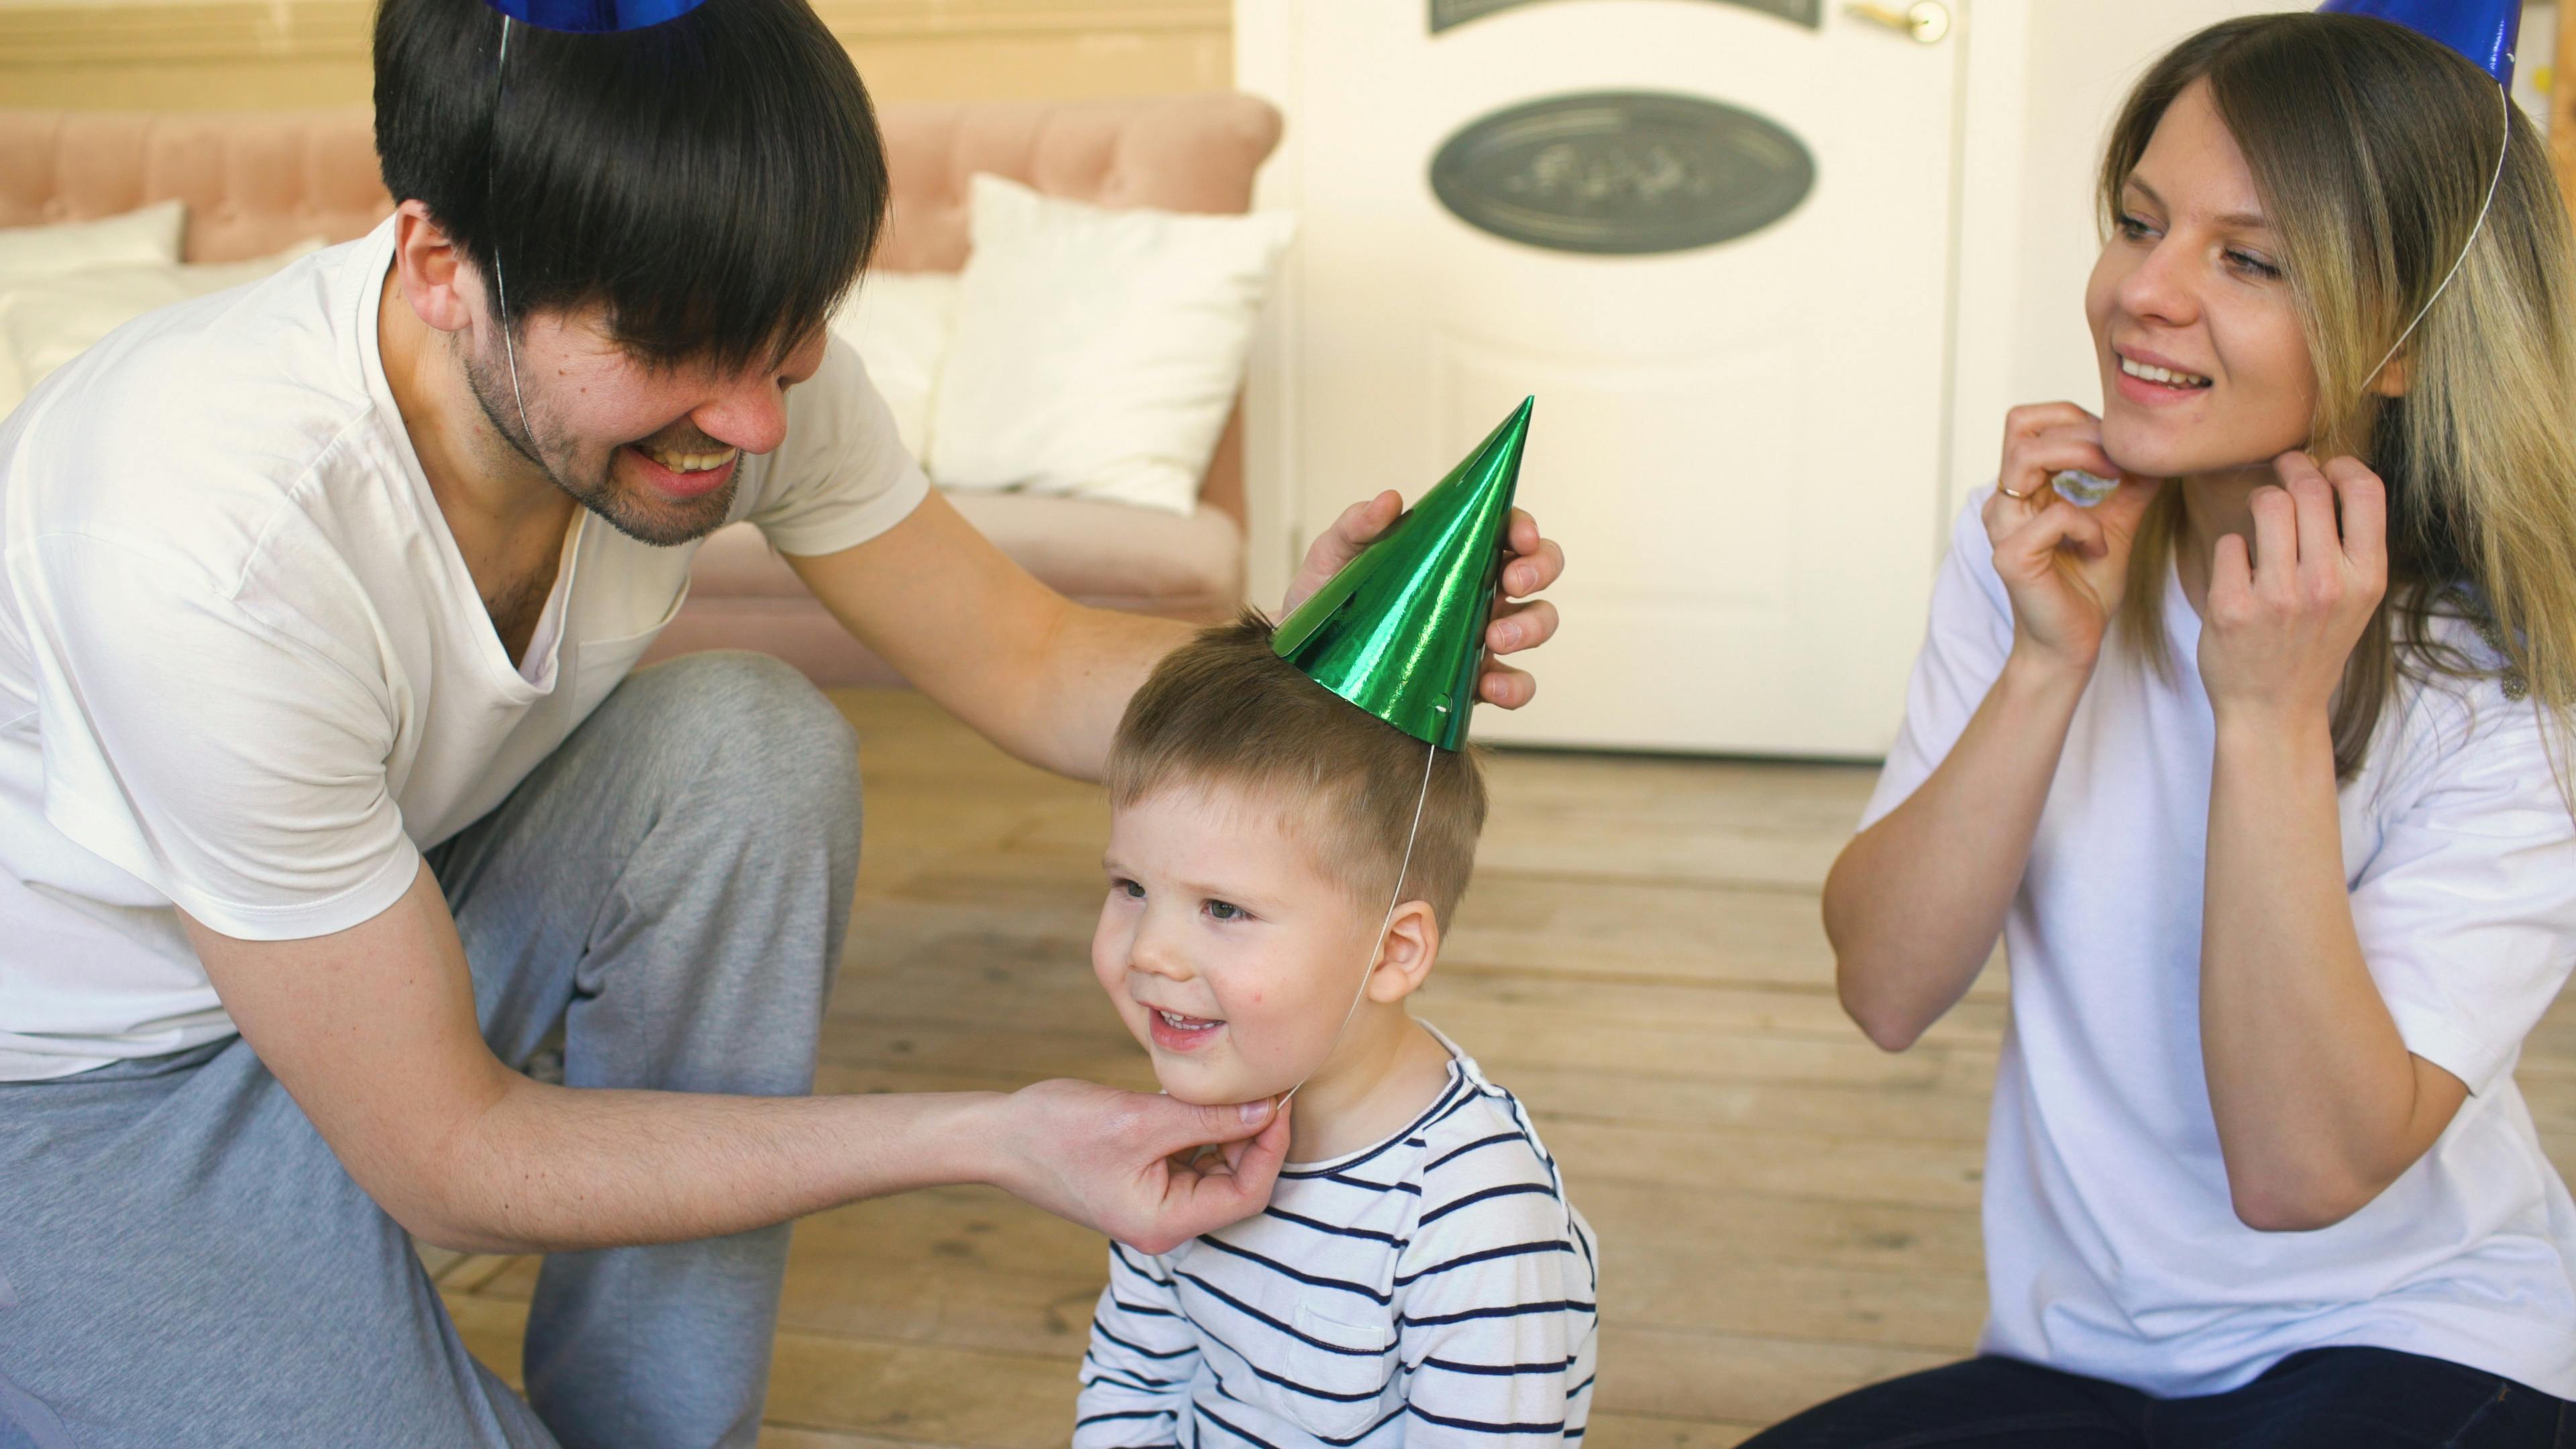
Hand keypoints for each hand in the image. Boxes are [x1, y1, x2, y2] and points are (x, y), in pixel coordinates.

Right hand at [982, 1080, 1290, 1252]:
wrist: (998, 1135)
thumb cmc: (1058, 1131)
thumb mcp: (1139, 1118)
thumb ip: (1206, 1117)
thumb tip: (1265, 1108)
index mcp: (1165, 1222)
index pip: (1246, 1194)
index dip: (1270, 1147)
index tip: (1278, 1100)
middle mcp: (1164, 1221)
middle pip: (1235, 1183)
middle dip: (1252, 1136)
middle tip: (1264, 1086)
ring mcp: (1153, 1202)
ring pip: (1214, 1168)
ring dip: (1227, 1129)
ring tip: (1230, 1087)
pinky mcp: (1142, 1180)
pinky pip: (1188, 1158)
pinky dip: (1199, 1129)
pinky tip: (1197, 1098)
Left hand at [1285, 490, 1564, 708]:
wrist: (1308, 661)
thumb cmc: (1329, 598)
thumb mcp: (1334, 555)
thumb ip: (1357, 524)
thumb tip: (1389, 500)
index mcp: (1455, 551)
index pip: (1505, 528)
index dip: (1524, 528)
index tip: (1519, 538)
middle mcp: (1478, 591)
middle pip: (1537, 572)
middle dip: (1539, 572)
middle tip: (1513, 583)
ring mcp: (1480, 637)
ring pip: (1537, 625)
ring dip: (1531, 628)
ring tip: (1496, 638)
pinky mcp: (1473, 683)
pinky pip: (1515, 685)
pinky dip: (1515, 686)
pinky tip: (1490, 686)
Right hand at [1984, 403, 2161, 675]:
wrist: (2073, 643)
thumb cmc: (2087, 587)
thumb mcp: (2119, 523)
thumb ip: (2130, 485)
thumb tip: (2156, 450)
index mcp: (2021, 491)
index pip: (2031, 422)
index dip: (2077, 420)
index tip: (2117, 450)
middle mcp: (2004, 503)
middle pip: (2022, 425)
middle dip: (2081, 431)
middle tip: (2119, 458)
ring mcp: (2002, 528)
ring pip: (2027, 456)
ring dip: (2082, 457)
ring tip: (2115, 479)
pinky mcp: (2012, 556)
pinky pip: (2056, 514)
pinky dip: (2089, 523)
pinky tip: (2101, 547)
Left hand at [2197, 452, 2386, 723]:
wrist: (2274, 710)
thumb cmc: (2313, 645)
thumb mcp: (2355, 600)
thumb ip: (2350, 544)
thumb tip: (2330, 474)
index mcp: (2368, 578)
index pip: (2366, 490)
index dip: (2342, 465)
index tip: (2325, 466)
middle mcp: (2328, 584)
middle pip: (2310, 487)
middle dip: (2292, 468)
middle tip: (2282, 470)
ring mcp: (2279, 596)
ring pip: (2267, 504)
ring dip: (2261, 501)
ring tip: (2262, 520)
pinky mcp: (2232, 606)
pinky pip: (2229, 543)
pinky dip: (2232, 550)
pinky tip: (2239, 571)